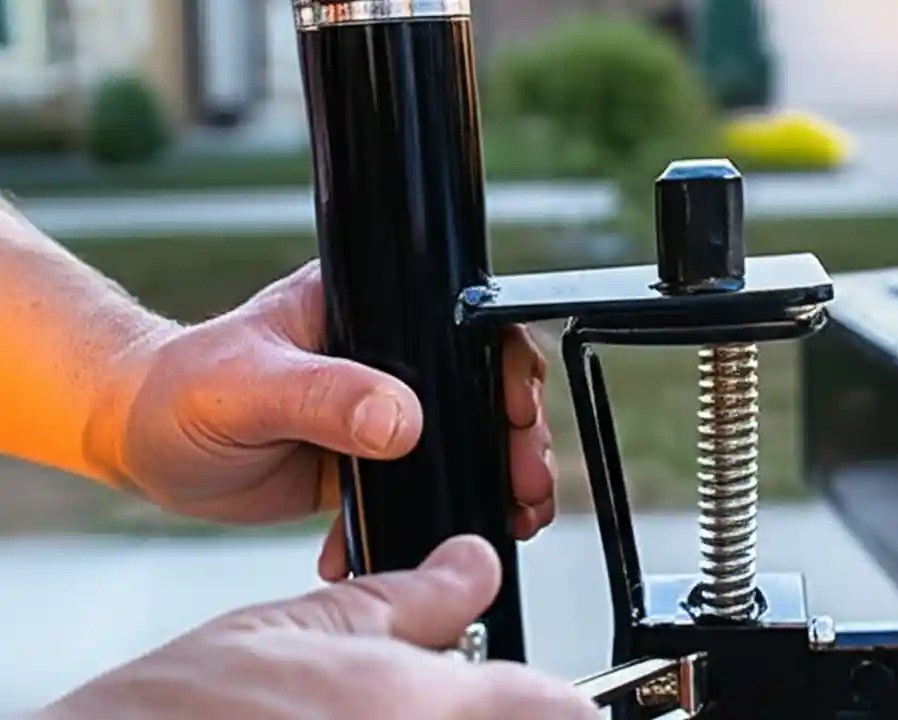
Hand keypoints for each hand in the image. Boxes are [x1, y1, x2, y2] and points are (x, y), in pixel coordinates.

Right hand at [36, 536, 596, 719]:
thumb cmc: (189, 707)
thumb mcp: (309, 621)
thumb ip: (411, 596)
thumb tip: (473, 565)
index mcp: (427, 706)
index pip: (562, 707)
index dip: (567, 700)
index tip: (561, 698)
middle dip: (506, 712)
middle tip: (452, 694)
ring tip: (385, 712)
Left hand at [90, 261, 556, 579]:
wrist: (142, 445)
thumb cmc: (180, 390)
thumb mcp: (249, 385)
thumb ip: (324, 397)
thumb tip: (401, 420)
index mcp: (366, 308)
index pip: (460, 322)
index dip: (503, 363)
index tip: (516, 410)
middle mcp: (386, 354)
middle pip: (478, 387)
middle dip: (513, 436)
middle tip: (525, 480)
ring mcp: (381, 409)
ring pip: (462, 440)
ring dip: (490, 479)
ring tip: (510, 516)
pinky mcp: (370, 460)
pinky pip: (422, 486)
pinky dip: (435, 515)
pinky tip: (428, 540)